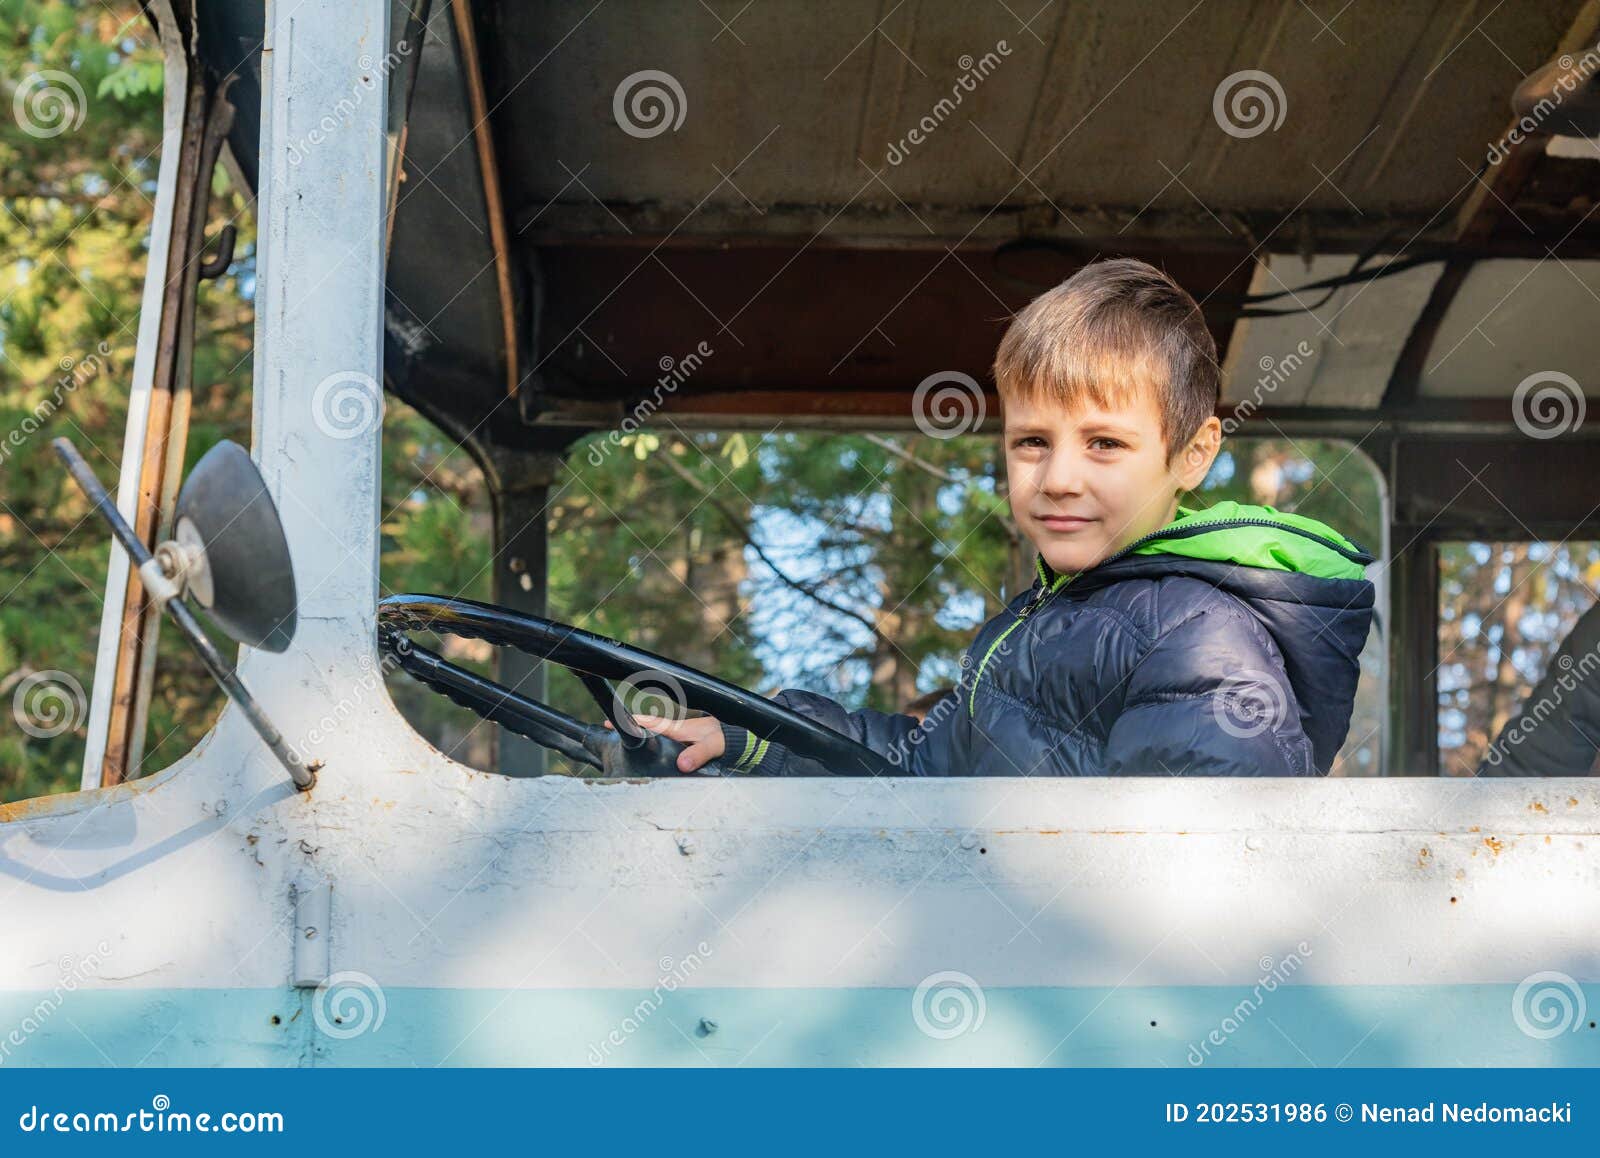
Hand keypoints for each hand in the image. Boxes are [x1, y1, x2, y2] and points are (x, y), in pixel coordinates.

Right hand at [604, 713, 725, 772]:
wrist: (737, 740)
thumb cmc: (725, 739)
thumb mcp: (713, 745)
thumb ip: (698, 754)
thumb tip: (681, 764)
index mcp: (678, 729)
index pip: (649, 723)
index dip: (630, 722)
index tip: (610, 722)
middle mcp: (675, 732)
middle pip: (646, 730)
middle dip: (627, 730)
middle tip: (606, 732)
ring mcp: (678, 740)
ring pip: (653, 739)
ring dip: (638, 740)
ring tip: (618, 748)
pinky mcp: (682, 748)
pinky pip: (661, 747)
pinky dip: (650, 748)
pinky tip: (644, 758)